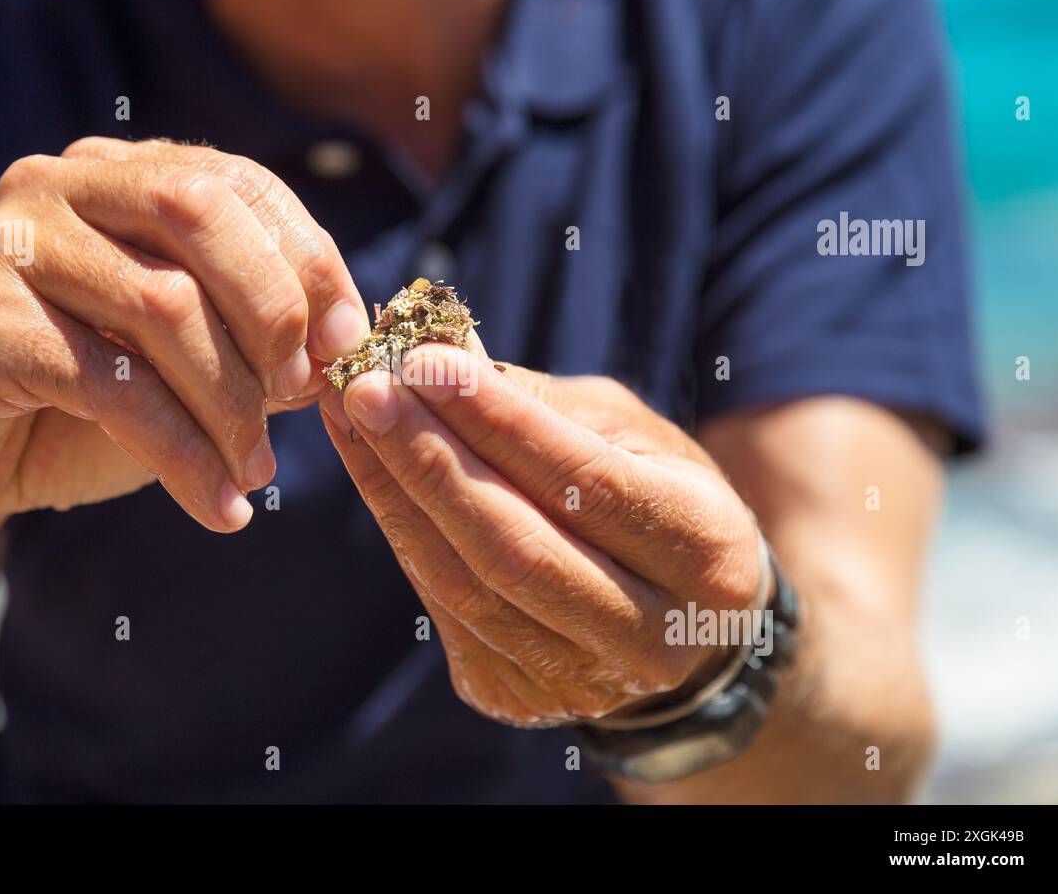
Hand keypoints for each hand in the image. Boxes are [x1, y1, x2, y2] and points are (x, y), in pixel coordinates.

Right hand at [0, 138, 369, 555]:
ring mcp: (6, 243)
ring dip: (230, 404)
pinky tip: (217, 507)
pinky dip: (181, 454)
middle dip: (273, 311)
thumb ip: (250, 337)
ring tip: (254, 472)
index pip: (238, 181)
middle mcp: (57, 185)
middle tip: (301, 396)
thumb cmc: (77, 407)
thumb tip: (341, 347)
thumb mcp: (180, 361)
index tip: (347, 344)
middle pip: (199, 211)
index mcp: (117, 175)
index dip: (310, 260)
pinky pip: (110, 384)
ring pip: (161, 305)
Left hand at [319, 343, 761, 725]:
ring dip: (396, 493)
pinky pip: (442, 607)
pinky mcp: (517, 696)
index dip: (500, 423)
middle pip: (516, 548)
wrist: (679, 623)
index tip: (426, 361)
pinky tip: (374, 472)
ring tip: (352, 419)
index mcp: (704, 552)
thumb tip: (439, 362)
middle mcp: (650, 636)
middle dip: (429, 460)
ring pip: (465, 586)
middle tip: (365, 389)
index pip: (587, 484)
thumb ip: (548, 408)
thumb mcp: (635, 437)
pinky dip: (402, 531)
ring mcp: (581, 681)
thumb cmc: (656, 498)